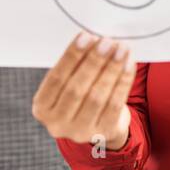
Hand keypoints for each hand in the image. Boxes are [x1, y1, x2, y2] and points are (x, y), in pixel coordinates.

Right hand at [32, 31, 134, 149]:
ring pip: (97, 97)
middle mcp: (57, 124)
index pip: (56, 79)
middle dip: (94, 62)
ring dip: (111, 70)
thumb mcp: (68, 82)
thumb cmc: (80, 94)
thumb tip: (95, 40)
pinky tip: (127, 65)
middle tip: (107, 42)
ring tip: (121, 49)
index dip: (71, 57)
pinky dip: (123, 82)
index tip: (85, 36)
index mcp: (42, 108)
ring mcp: (80, 132)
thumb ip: (76, 66)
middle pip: (76, 89)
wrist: (98, 123)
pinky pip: (115, 105)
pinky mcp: (104, 133)